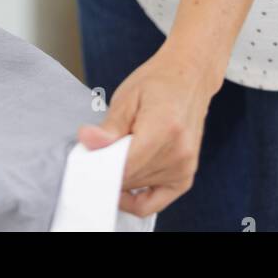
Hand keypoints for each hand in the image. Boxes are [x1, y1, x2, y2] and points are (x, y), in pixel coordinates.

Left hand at [77, 43, 218, 217]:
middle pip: (130, 180)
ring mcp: (185, 167)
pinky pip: (155, 202)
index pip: (124, 167)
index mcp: (164, 130)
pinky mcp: (186, 176)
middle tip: (98, 153)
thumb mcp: (128, 96)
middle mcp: (178, 153)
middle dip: (108, 171)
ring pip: (138, 190)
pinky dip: (137, 198)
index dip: (100, 168)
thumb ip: (109, 126)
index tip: (87, 161)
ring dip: (122, 179)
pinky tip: (126, 184)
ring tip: (118, 154)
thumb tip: (87, 142)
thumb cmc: (159, 81)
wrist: (190, 75)